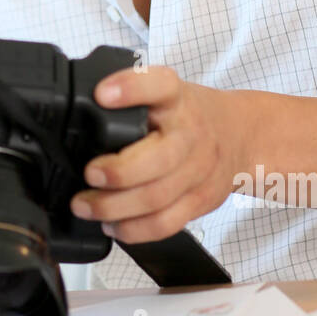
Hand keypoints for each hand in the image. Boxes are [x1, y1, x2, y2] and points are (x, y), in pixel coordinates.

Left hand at [69, 66, 244, 243]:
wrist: (240, 136)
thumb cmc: (189, 115)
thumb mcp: (165, 94)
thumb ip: (131, 102)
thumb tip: (76, 115)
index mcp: (177, 99)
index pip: (160, 86)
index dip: (131, 88)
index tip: (101, 94)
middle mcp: (190, 134)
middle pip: (159, 159)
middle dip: (117, 172)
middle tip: (89, 174)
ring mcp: (198, 171)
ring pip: (157, 197)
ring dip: (114, 207)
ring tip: (85, 205)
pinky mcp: (200, 201)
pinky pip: (166, 223)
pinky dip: (134, 230)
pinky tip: (112, 225)